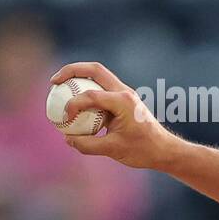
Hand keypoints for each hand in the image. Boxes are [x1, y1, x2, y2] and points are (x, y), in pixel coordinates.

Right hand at [52, 63, 183, 169]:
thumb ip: (87, 144)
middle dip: (71, 71)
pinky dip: (86, 90)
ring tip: (59, 87)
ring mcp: (125, 94)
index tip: (64, 119)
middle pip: (94, 69)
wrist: (165, 150)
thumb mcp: (113, 150)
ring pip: (98, 75)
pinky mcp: (123, 100)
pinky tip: (73, 102)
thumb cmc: (143, 150)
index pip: (91, 95)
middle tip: (54, 82)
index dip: (72, 105)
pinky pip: (101, 89)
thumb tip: (66, 138)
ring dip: (78, 77)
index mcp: (124, 101)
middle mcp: (125, 92)